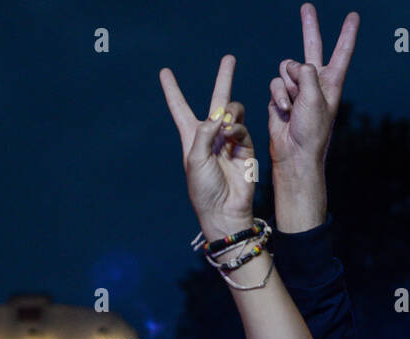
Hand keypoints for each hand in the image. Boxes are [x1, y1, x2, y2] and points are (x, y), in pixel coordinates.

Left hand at [159, 55, 255, 239]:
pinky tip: (231, 135)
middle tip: (230, 58)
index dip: (172, 89)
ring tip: (226, 124)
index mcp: (191, 137)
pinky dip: (237, 127)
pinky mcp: (245, 148)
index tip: (164, 72)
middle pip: (217, 101)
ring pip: (233, 111)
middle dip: (224, 78)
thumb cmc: (204, 189)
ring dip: (230, 111)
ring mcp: (229, 140)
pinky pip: (242, 127)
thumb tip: (221, 115)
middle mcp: (211, 135)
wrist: (225, 210)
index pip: (180, 107)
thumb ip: (204, 132)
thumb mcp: (195, 159)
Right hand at [268, 4, 358, 172]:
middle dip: (309, 26)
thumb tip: (292, 66)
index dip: (347, 34)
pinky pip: (276, 82)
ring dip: (288, 85)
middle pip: (312, 47)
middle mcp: (315, 81)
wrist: (294, 153)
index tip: (353, 16)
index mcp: (332, 82)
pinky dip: (279, 95)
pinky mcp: (280, 96)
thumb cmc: (311, 130)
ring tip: (294, 105)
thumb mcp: (316, 97)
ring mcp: (297, 88)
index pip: (342, 52)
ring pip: (286, 67)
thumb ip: (306, 72)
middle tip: (306, 7)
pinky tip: (284, 111)